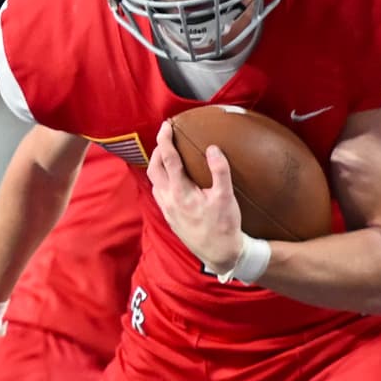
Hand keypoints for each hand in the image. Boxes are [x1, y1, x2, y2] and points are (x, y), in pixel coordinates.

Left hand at [147, 119, 247, 274]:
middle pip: (154, 169)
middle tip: (166, 137)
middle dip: (158, 150)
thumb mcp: (226, 197)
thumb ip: (220, 171)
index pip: (168, 160)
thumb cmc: (224, 227)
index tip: (166, 126)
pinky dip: (161, 179)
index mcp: (181, 193)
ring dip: (158, 165)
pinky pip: (159, 193)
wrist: (220, 254)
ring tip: (167, 154)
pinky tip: (171, 178)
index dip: (166, 140)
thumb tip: (213, 149)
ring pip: (154, 182)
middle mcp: (169, 201)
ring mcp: (168, 210)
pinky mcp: (170, 218)